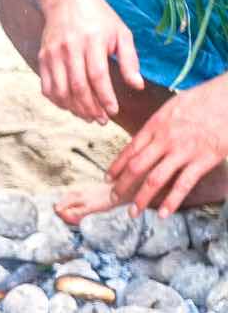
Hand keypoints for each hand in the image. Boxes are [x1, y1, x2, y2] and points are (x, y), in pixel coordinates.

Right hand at [38, 0, 143, 122]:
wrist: (68, 1)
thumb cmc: (99, 18)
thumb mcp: (121, 33)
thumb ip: (129, 60)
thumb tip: (137, 86)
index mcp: (93, 41)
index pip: (98, 76)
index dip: (105, 97)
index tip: (113, 111)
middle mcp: (70, 48)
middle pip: (78, 87)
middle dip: (91, 108)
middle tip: (101, 120)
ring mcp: (53, 55)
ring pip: (61, 91)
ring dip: (75, 108)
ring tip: (87, 116)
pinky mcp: (43, 59)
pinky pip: (48, 88)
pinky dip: (58, 102)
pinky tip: (71, 106)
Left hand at [106, 75, 227, 217]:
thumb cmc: (205, 98)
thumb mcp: (174, 106)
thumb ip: (158, 125)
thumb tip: (143, 140)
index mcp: (156, 124)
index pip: (129, 150)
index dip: (116, 167)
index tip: (108, 179)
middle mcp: (165, 139)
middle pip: (136, 167)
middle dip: (122, 186)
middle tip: (113, 199)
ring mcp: (184, 150)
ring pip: (154, 179)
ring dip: (141, 199)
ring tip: (133, 213)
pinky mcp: (204, 159)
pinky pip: (183, 184)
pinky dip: (171, 202)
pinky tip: (163, 214)